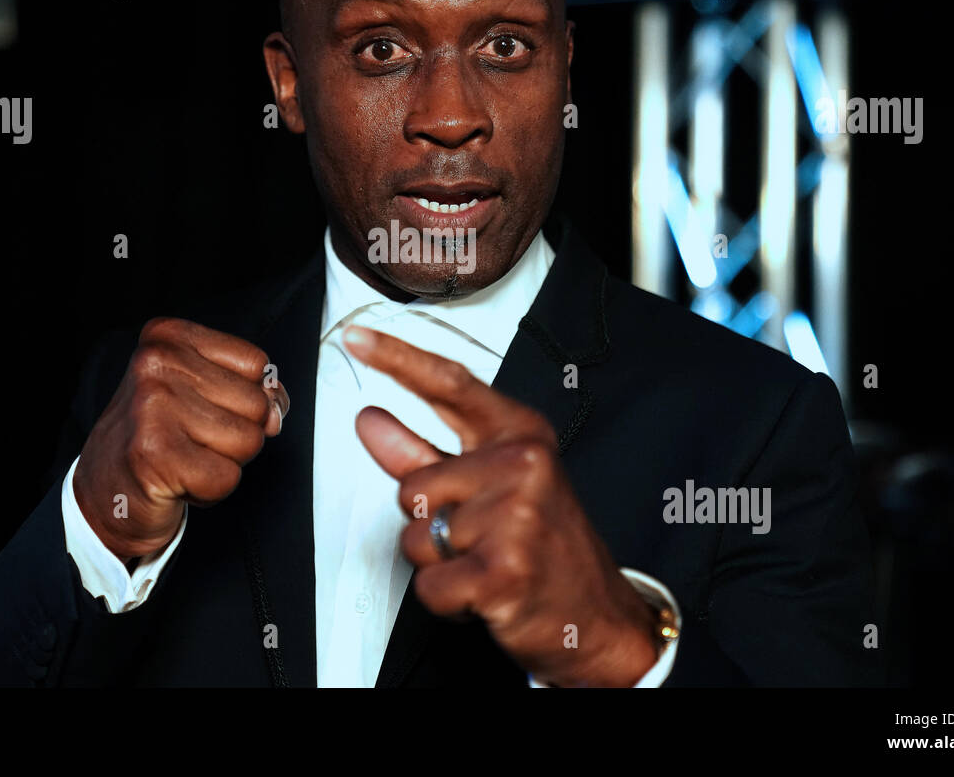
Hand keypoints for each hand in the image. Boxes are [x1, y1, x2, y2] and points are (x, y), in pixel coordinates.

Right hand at [74, 318, 289, 562]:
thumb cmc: (161, 437)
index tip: (202, 410)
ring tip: (184, 458)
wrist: (105, 492)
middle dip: (235, 433)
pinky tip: (177, 480)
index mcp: (169, 336)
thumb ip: (255, 391)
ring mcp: (152, 406)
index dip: (245, 398)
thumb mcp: (206, 393)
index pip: (257, 364)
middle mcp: (156, 362)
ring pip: (248, 441)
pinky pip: (227, 477)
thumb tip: (275, 412)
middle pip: (256, 404)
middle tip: (189, 440)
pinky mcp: (155, 454)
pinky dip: (210, 490)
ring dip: (224, 462)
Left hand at [342, 325, 656, 686]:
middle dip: (428, 521)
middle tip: (481, 537)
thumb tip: (370, 419)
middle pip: (412, 486)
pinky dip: (446, 599)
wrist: (597, 615)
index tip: (355, 338)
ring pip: (416, 536)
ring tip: (488, 562)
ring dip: (439, 562)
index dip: (396, 358)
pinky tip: (486, 593)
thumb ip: (422, 451)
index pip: (448, 385)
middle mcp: (522, 465)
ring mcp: (515, 516)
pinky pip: (429, 582)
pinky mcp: (504, 570)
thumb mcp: (488, 486)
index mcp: (520, 435)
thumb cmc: (543, 545)